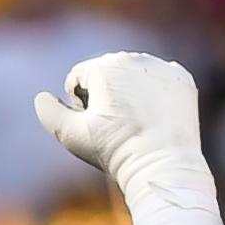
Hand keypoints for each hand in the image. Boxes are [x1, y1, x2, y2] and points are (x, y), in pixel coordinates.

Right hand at [31, 53, 224, 224]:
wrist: (161, 166)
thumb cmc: (115, 151)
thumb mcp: (72, 136)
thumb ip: (49, 113)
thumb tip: (42, 96)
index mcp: (103, 66)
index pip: (80, 77)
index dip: (79, 103)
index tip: (93, 125)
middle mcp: (133, 58)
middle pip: (107, 71)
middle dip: (105, 93)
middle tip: (115, 125)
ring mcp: (160, 67)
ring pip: (134, 73)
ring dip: (130, 90)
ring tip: (135, 121)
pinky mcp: (181, 79)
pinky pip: (161, 78)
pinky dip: (156, 92)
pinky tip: (155, 114)